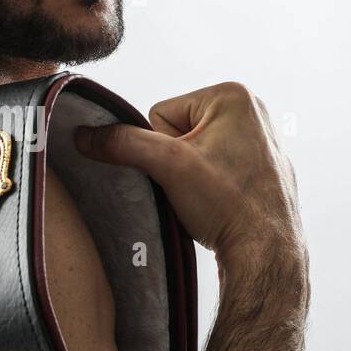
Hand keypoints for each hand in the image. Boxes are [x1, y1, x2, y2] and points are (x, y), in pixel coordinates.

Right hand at [74, 82, 306, 274]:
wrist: (267, 254)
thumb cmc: (229, 205)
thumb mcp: (166, 165)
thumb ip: (121, 144)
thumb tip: (84, 135)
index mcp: (233, 95)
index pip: (159, 113)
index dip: (160, 148)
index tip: (185, 171)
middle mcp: (252, 111)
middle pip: (177, 132)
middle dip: (177, 163)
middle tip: (199, 187)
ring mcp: (261, 141)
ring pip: (194, 154)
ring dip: (191, 177)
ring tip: (212, 197)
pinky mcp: (262, 169)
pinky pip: (215, 169)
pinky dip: (211, 188)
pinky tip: (224, 204)